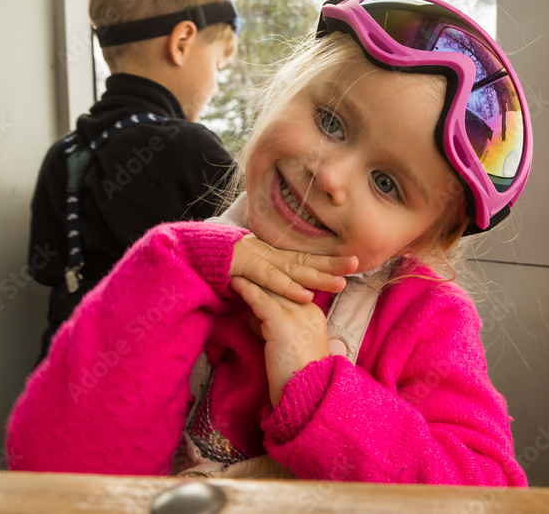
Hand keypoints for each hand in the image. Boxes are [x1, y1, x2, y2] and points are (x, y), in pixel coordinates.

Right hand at [229, 234, 357, 302]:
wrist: (190, 252)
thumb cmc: (220, 265)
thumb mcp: (249, 272)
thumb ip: (266, 277)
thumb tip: (285, 289)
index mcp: (271, 254)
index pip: (305, 257)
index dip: (328, 260)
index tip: (353, 263)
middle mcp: (268, 253)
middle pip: (305, 259)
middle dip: (332, 263)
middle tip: (358, 263)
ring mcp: (256, 257)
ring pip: (292, 268)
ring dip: (317, 277)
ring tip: (341, 283)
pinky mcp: (243, 266)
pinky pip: (268, 279)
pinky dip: (287, 287)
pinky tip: (305, 295)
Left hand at [232, 278, 329, 405]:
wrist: (305, 394)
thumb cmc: (295, 375)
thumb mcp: (290, 344)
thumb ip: (278, 327)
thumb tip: (258, 319)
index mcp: (314, 314)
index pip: (292, 289)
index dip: (274, 281)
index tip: (259, 273)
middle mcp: (309, 309)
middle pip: (282, 285)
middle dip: (263, 276)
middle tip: (245, 263)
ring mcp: (297, 314)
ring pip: (272, 289)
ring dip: (253, 279)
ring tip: (237, 267)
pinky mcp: (282, 322)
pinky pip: (261, 301)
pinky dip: (247, 290)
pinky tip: (235, 282)